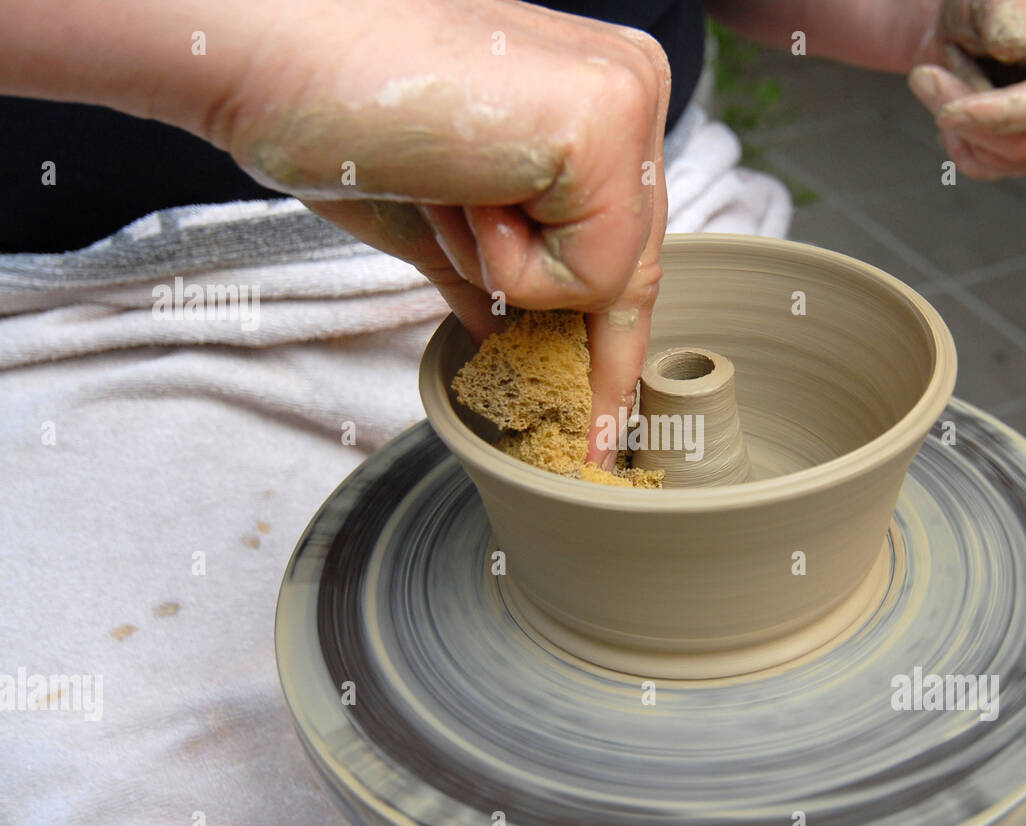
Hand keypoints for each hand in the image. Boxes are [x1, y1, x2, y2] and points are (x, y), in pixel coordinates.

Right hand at [205, 0, 669, 467]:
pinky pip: (581, 270)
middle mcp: (632, 86)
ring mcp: (629, 100)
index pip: (623, 243)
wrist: (266, 51)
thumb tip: (509, 338)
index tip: (603, 419)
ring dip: (502, 264)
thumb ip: (483, 275)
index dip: (610, 341)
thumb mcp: (429, 215)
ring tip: (441, 184)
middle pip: (633, 267)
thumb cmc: (333, 116)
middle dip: (594, 354)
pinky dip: (503, 256)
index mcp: (597, 93)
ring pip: (607, 278)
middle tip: (592, 447)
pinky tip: (455, 182)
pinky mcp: (605, 124)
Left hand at [907, 0, 1025, 178]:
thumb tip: (1013, 44)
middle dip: (966, 116)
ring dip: (956, 123)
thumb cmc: (991, 6)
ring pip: (1001, 160)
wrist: (971, 28)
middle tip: (922, 76)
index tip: (948, 112)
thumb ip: (1004, 13)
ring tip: (943, 77)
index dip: (999, 115)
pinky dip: (957, 140)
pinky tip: (953, 107)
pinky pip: (986, 168)